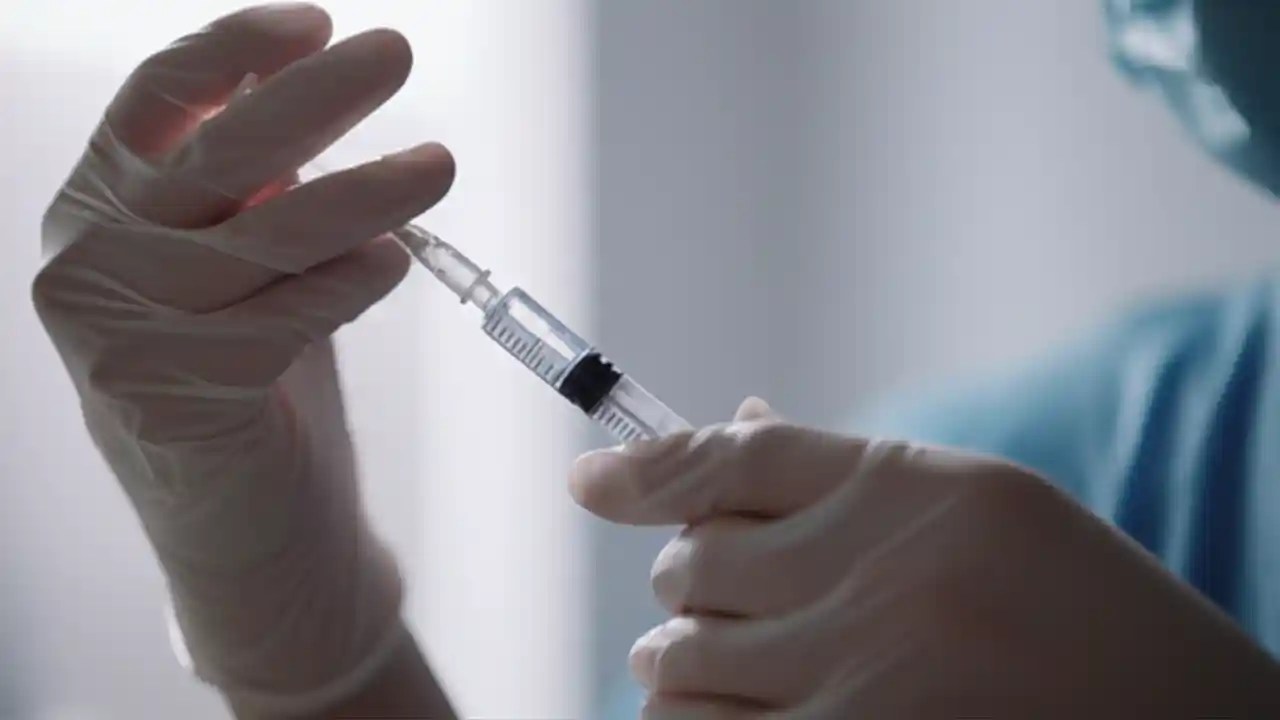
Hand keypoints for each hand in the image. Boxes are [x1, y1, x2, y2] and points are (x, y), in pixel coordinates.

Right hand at [32, 5, 453, 714]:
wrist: (242, 518)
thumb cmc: (249, 371)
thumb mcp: (239, 259)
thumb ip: (256, 186)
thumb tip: (319, 83)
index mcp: (98, 202)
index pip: (159, 95)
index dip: (238, 45)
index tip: (320, 22)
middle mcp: (87, 256)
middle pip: (219, 150)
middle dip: (319, 94)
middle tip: (397, 53)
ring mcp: (118, 329)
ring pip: (269, 233)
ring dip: (369, 190)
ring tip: (439, 164)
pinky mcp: (172, 394)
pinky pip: (289, 313)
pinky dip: (350, 282)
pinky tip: (395, 262)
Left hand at [571, 399, 1279, 718]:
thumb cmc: (1076, 609)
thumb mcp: (979, 510)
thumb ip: (850, 475)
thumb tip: (728, 419)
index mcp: (915, 488)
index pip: (736, 458)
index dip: (646, 466)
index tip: (590, 480)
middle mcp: (882, 573)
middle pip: (696, 557)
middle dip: (687, 573)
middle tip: (710, 586)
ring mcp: (863, 676)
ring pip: (681, 655)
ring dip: (678, 654)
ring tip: (710, 655)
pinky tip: (724, 708)